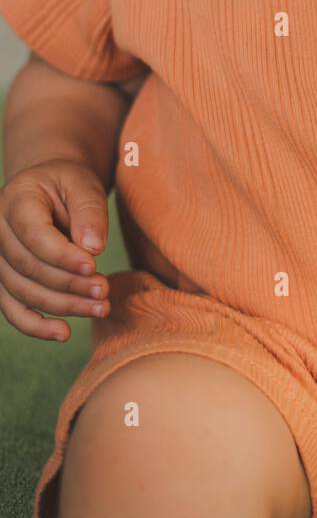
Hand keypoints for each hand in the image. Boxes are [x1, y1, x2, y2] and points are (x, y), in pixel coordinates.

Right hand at [0, 159, 111, 341]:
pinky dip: (36, 326)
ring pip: (22, 292)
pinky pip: (12, 309)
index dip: (63, 256)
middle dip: (69, 283)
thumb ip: (89, 211)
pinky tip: (65, 333)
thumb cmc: (68, 185)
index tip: (93, 266)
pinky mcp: (3, 280)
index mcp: (15, 201)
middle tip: (104, 290)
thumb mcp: (83, 184)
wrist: (48, 188)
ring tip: (99, 308)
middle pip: (29, 267)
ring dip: (62, 306)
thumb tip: (92, 247)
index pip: (35, 236)